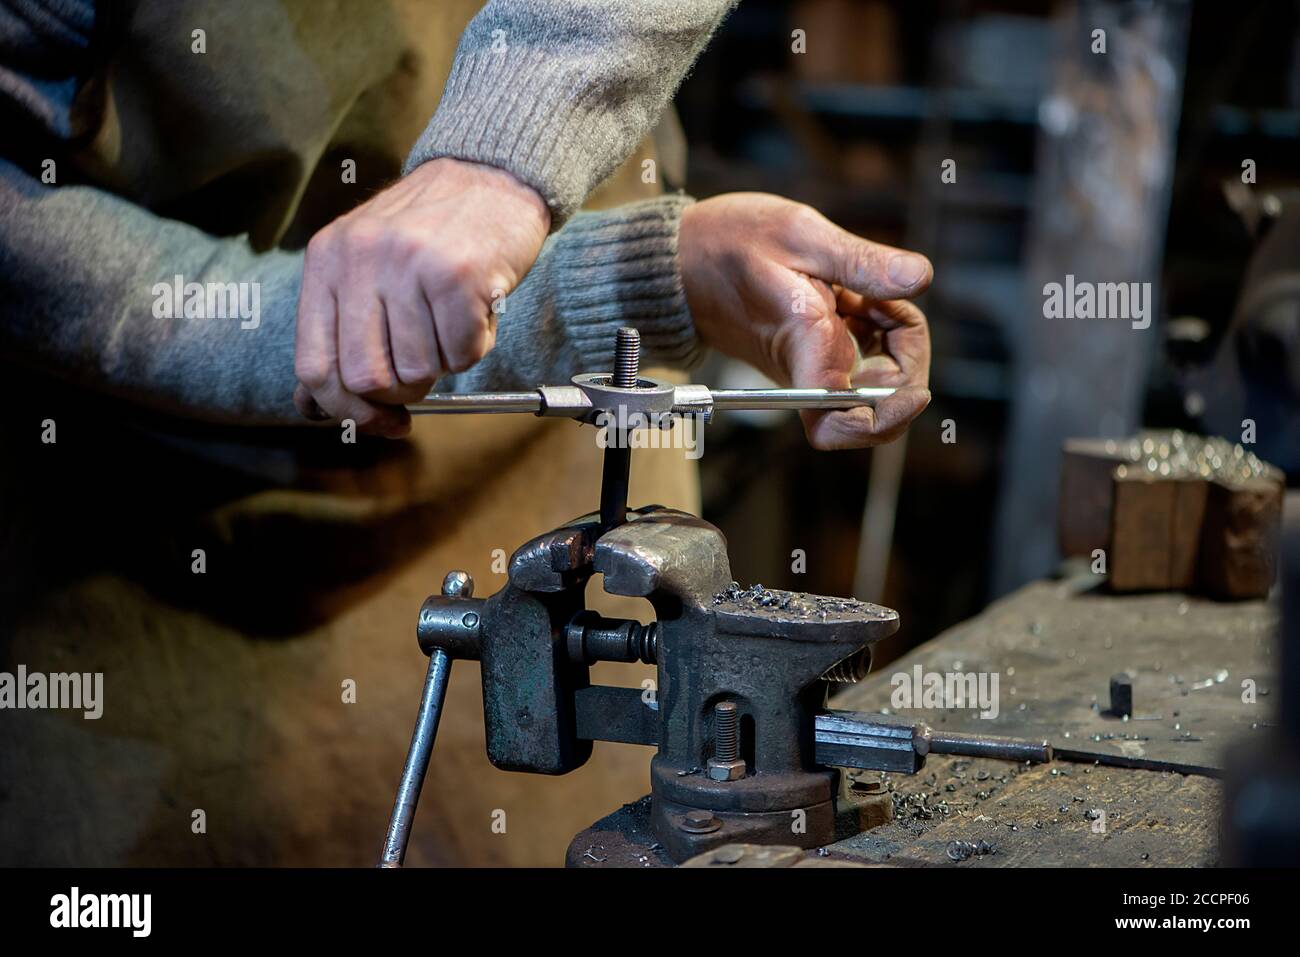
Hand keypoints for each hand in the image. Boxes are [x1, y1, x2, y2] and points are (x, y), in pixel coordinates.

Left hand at [293, 158, 549, 436]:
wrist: (491, 175)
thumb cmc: (432, 231)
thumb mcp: (367, 266)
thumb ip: (339, 329)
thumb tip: (312, 406)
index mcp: (326, 261)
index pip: (315, 365)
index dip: (346, 409)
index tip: (378, 421)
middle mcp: (360, 259)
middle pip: (366, 377)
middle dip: (401, 391)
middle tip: (424, 371)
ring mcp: (409, 265)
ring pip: (418, 370)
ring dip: (443, 364)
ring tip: (451, 323)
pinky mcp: (458, 274)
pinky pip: (462, 353)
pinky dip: (474, 347)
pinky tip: (475, 312)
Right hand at [678, 193, 932, 448]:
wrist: (683, 257)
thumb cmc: (728, 243)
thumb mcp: (799, 234)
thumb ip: (860, 260)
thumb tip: (918, 278)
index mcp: (803, 348)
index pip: (839, 422)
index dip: (885, 422)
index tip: (916, 392)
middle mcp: (809, 368)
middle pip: (877, 401)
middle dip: (907, 354)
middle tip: (889, 298)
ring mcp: (813, 364)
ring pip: (877, 376)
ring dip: (893, 333)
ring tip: (865, 286)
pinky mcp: (816, 354)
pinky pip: (862, 356)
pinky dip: (878, 326)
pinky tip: (858, 292)